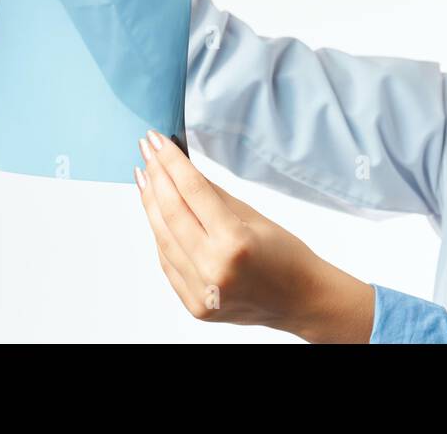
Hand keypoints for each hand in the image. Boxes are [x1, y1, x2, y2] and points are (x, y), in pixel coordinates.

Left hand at [134, 130, 375, 342]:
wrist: (301, 300)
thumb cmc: (286, 256)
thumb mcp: (255, 216)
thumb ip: (214, 195)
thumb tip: (182, 170)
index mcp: (234, 243)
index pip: (192, 191)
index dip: (171, 162)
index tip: (156, 141)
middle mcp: (212, 269)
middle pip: (171, 213)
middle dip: (155, 176)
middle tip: (146, 150)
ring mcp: (200, 291)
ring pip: (162, 238)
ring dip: (150, 204)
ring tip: (145, 178)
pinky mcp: (193, 305)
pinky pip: (168, 262)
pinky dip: (160, 234)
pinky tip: (157, 213)